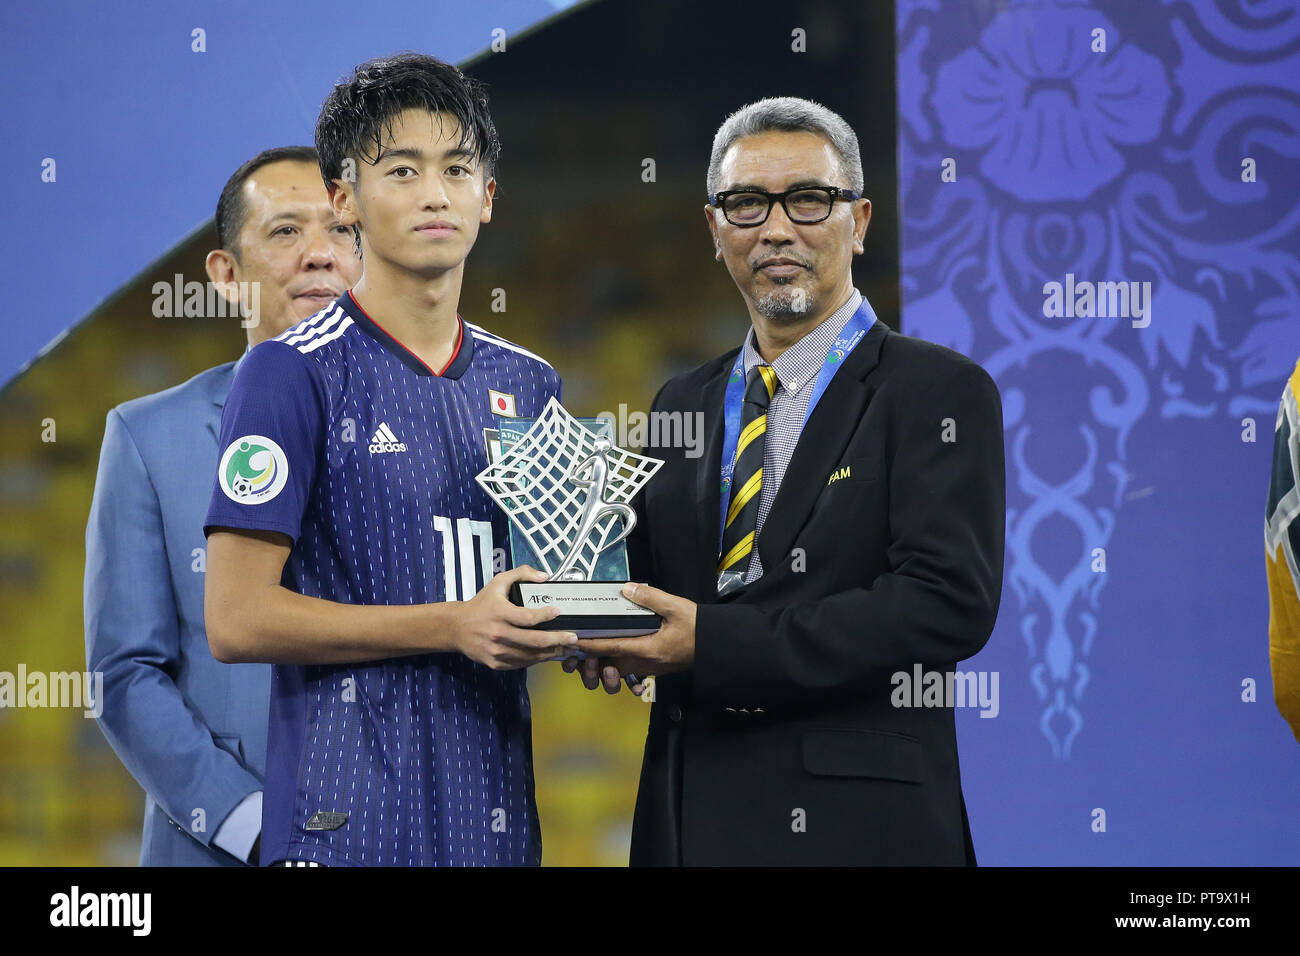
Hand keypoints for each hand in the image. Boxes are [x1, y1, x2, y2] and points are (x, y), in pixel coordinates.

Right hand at [453, 565, 576, 669]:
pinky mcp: (496, 663)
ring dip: (551, 653)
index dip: (545, 615)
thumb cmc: (480, 605)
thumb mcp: (498, 583)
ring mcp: (497, 650)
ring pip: (530, 656)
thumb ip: (521, 574)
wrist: (456, 628)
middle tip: (572, 638)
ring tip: (566, 648)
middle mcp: (498, 633)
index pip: (527, 617)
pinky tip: (547, 654)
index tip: (558, 612)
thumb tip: (544, 576)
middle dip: (558, 640)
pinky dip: (536, 660)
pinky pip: (521, 664)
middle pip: (534, 641)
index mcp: (500, 613)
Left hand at [569, 582, 695, 693]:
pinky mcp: (656, 668)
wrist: (716, 647)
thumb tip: (628, 589)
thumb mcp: (676, 607)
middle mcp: (646, 662)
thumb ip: (650, 598)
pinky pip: (632, 673)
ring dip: (604, 668)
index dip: (589, 645)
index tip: (573, 640)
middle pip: (610, 666)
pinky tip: (616, 660)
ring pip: (620, 672)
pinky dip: (619, 669)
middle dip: (592, 662)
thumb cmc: (699, 628)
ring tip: (593, 658)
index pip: (610, 647)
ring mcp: (651, 668)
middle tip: (578, 651)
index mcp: (648, 648)